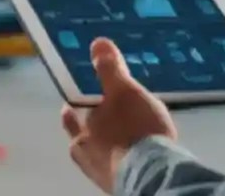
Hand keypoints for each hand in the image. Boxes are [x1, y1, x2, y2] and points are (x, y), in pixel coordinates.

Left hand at [61, 38, 177, 193]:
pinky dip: (123, 158)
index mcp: (80, 133)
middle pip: (81, 137)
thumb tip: (96, 43)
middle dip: (88, 127)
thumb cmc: (134, 130)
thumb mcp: (124, 91)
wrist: (154, 177)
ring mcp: (101, 174)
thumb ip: (109, 69)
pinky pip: (117, 167)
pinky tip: (135, 155)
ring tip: (123, 136)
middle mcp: (85, 156)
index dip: (73, 106)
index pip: (71, 114)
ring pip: (98, 154)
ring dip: (106, 145)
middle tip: (101, 116)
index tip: (75, 102)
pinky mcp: (119, 185)